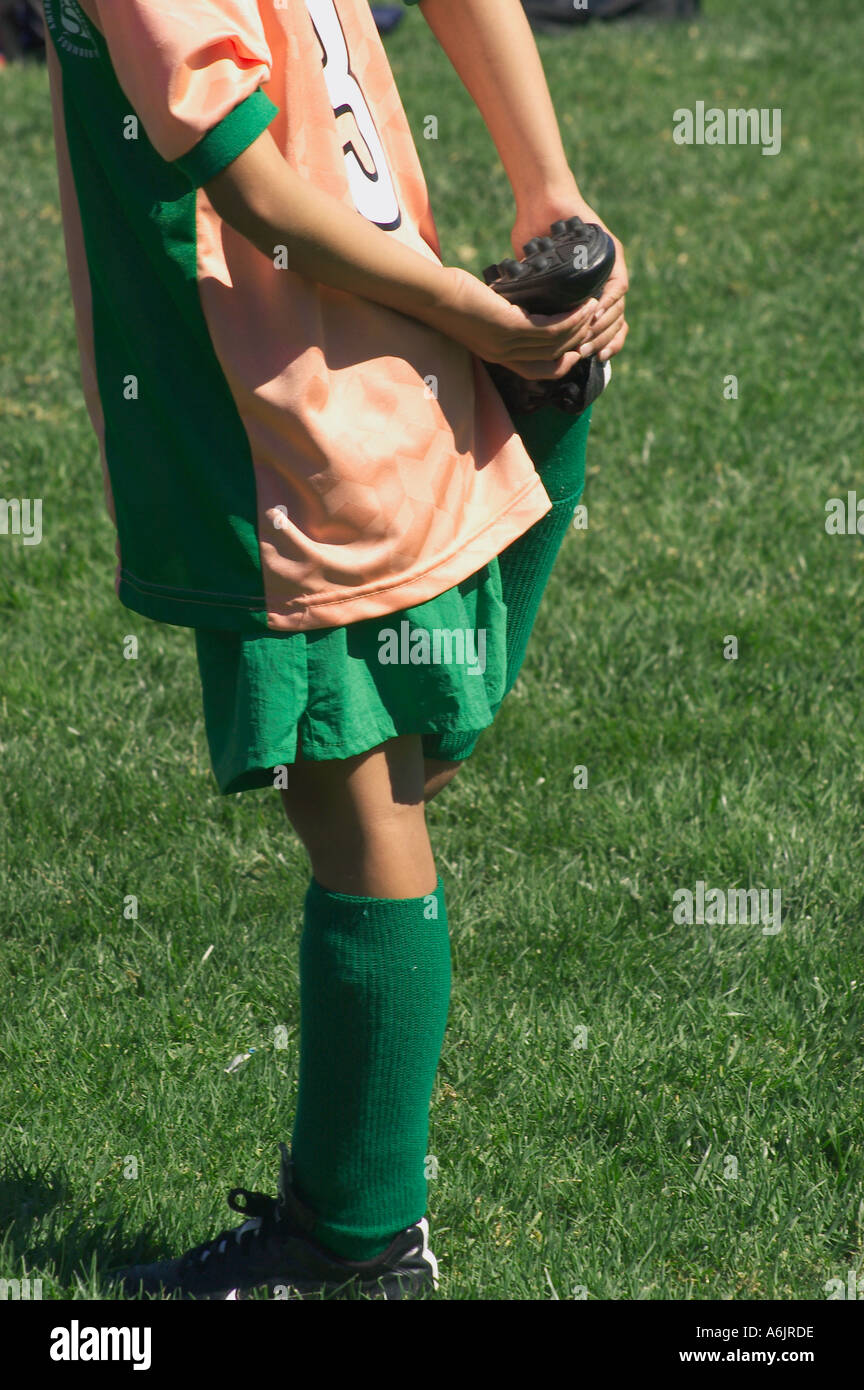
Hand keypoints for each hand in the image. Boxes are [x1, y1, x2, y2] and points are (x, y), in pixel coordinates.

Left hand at [429, 265, 598, 381]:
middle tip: (593, 322)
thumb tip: (516, 305)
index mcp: (499, 355)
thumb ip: (500, 316)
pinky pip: (550, 329)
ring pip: (556, 344)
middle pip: (552, 360)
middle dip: (577, 343)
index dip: (561, 363)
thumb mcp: (481, 313)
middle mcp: (505, 355)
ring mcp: (508, 343)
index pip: (538, 371)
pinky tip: (581, 305)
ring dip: (579, 327)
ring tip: (593, 308)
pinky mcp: (510, 327)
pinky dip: (570, 319)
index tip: (576, 346)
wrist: (431, 294)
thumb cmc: (451, 297)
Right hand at [511, 188, 628, 361]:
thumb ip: (540, 307)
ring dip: (603, 326)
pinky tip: (593, 314)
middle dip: (601, 342)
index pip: (610, 329)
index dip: (605, 347)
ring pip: (619, 307)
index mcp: (591, 294)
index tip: (592, 360)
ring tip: (585, 337)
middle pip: (616, 323)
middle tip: (582, 354)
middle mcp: (605, 282)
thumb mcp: (536, 284)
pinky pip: (618, 284)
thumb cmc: (532, 242)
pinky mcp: (613, 252)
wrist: (539, 207)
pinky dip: (608, 302)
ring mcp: (611, 267)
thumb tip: (531, 338)